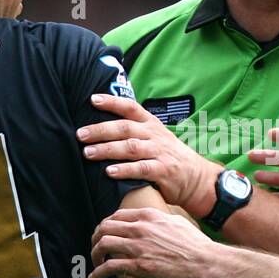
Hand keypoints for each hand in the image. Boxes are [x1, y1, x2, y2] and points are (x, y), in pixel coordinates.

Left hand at [77, 95, 221, 217]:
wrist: (197, 178)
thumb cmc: (170, 157)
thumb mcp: (156, 137)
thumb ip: (135, 130)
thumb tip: (102, 126)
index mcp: (151, 124)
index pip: (131, 107)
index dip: (112, 102)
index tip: (93, 99)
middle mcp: (154, 135)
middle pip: (125, 128)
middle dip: (101, 130)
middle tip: (81, 134)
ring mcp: (160, 152)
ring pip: (130, 147)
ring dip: (107, 150)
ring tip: (88, 153)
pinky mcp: (163, 171)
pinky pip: (142, 169)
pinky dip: (125, 170)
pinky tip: (109, 172)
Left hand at [90, 207, 216, 277]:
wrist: (204, 263)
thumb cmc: (196, 245)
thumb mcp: (176, 222)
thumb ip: (160, 220)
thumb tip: (154, 221)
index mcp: (148, 216)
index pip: (116, 216)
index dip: (106, 226)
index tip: (105, 235)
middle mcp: (140, 228)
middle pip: (104, 228)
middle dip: (95, 239)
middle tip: (96, 248)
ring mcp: (138, 247)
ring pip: (102, 244)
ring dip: (94, 255)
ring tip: (96, 263)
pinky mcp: (138, 266)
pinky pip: (109, 267)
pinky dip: (97, 273)